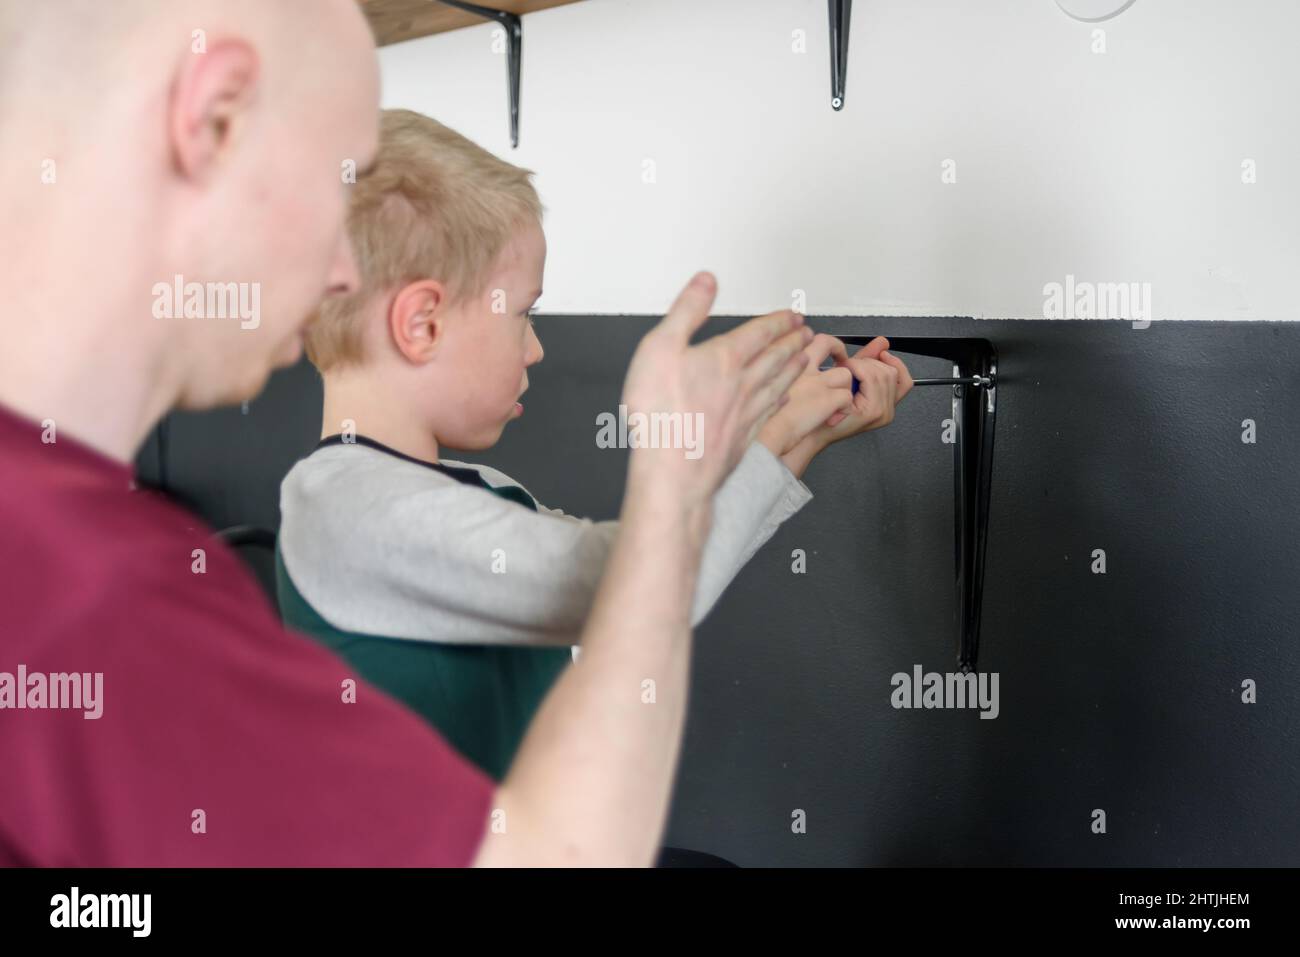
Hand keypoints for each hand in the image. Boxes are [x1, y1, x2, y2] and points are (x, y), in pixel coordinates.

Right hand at [620, 272, 811, 510]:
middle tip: (806, 332)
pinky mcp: (744, 438)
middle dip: (792, 341)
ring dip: (794, 368)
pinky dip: (781, 401)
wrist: (676, 472)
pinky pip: (771, 412)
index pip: (760, 333)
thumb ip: (687, 311)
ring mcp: (747, 413)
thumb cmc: (663, 415)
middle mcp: (743, 385)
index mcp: (725, 359)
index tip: (792, 314)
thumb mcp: (661, 347)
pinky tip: (784, 400)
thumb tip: (706, 282)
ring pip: (779, 384)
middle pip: (775, 357)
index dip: (778, 321)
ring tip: (805, 358)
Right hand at [757, 334, 855, 458]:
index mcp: (780, 361)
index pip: (798, 338)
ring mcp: (816, 382)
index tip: (809, 348)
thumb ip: (770, 379)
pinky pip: (846, 397)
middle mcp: (799, 365)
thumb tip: (776, 381)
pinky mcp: (828, 399)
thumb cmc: (759, 418)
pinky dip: (844, 409)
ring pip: (844, 373)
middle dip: (837, 348)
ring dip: (843, 387)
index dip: (808, 342)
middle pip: (826, 342)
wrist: (764, 435)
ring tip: (836, 400)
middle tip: (840, 357)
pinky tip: (833, 417)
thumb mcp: (757, 388)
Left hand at [781, 336, 913, 475]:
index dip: (894, 362)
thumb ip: (868, 360)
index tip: (882, 353)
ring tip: (847, 373)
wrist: (813, 429)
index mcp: (885, 406)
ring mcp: (881, 412)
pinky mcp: (872, 412)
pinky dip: (858, 369)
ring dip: (861, 365)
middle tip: (851, 367)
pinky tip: (848, 374)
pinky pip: (872, 377)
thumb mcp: (851, 378)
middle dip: (870, 362)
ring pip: (882, 372)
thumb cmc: (826, 408)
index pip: (905, 380)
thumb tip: (882, 342)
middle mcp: (887, 411)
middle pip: (891, 371)